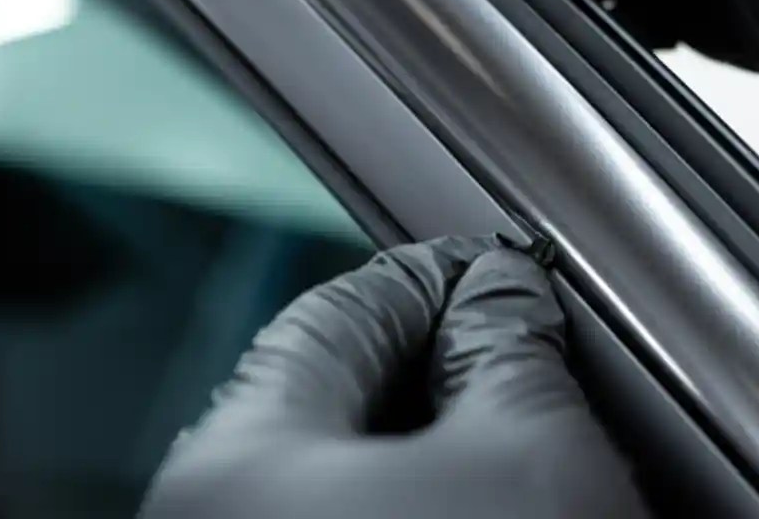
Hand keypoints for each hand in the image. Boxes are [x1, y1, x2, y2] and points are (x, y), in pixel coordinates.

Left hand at [140, 235, 647, 518]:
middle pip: (338, 388)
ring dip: (441, 434)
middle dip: (440, 357)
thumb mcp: (535, 457)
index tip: (489, 264)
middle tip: (521, 347)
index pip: (338, 311)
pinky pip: (361, 511)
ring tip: (522, 430)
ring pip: (356, 464)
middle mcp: (223, 513)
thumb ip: (513, 344)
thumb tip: (505, 289)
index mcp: (239, 463)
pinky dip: (426, 494)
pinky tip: (490, 499)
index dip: (431, 273)